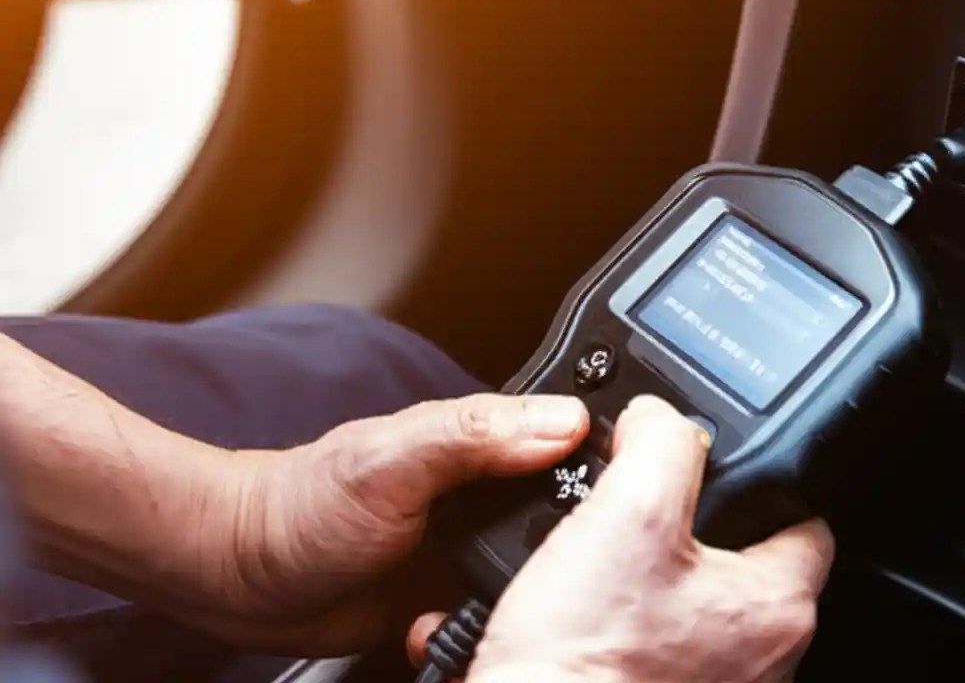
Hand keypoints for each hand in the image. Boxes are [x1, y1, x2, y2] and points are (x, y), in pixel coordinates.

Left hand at [197, 393, 587, 654]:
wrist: (237, 576)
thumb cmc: (299, 503)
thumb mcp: (392, 458)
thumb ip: (473, 435)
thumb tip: (564, 419)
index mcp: (484, 443)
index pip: (574, 445)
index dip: (612, 469)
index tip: (640, 505)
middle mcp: (487, 492)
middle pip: (570, 516)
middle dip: (583, 549)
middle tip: (588, 578)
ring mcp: (471, 549)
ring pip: (542, 573)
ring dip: (542, 595)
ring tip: (541, 612)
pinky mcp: (452, 599)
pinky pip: (501, 616)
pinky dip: (501, 629)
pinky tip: (487, 632)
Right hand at [407, 396, 834, 681]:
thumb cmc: (585, 661)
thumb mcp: (628, 511)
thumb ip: (660, 442)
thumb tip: (657, 415)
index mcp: (777, 607)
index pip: (806, 519)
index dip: (761, 479)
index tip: (718, 468)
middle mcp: (763, 661)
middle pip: (743, 562)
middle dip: (690, 528)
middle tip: (637, 512)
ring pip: (693, 607)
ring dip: (648, 578)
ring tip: (599, 565)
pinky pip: (657, 650)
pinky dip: (624, 625)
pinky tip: (583, 615)